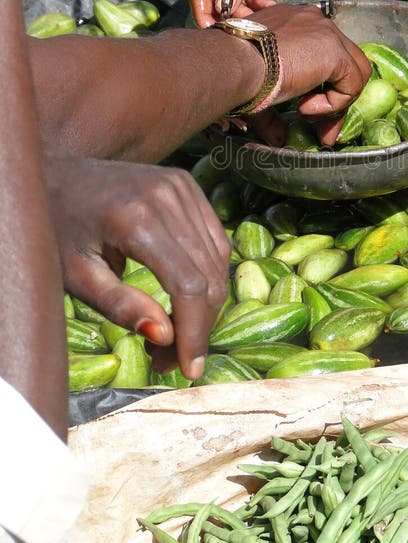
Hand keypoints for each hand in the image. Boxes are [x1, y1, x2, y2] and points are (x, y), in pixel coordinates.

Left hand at [44, 156, 230, 379]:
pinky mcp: (187, 185)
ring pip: (217, 259)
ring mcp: (181, 186)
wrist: (55, 173)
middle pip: (207, 275)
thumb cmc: (57, 228)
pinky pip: (213, 238)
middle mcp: (167, 196)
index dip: (195, 331)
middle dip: (198, 325)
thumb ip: (119, 306)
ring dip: (206, 304)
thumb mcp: (76, 275)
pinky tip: (186, 299)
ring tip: (176, 334)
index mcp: (135, 218)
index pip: (187, 284)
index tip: (189, 369)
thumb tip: (164, 337)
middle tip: (172, 360)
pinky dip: (208, 274)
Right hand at [244, 3, 371, 145]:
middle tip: (320, 128)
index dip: (322, 86)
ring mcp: (328, 33)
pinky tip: (305, 107)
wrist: (232, 64)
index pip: (324, 54)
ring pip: (355, 74)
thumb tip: (279, 138)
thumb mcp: (259, 86)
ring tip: (306, 114)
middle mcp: (315, 21)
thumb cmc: (234, 70)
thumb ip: (275, 112)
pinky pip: (351, 85)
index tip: (306, 112)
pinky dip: (333, 104)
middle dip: (336, 99)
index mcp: (296, 23)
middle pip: (344, 63)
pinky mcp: (335, 52)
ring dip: (335, 103)